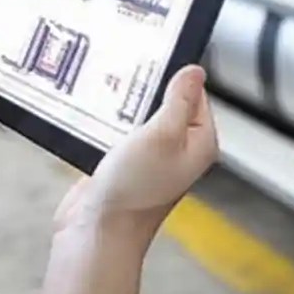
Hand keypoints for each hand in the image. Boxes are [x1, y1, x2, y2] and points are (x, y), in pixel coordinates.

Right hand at [54, 65, 217, 244]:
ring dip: (122, 105)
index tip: (153, 62)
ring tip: (107, 93)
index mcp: (198, 142)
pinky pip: (117, 130)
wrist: (97, 230)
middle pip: (165, 101)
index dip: (174, 77)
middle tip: (127, 74)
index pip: (194, 94)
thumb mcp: (162, 134)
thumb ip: (179, 100)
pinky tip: (94, 114)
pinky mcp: (122, 162)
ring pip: (138, 115)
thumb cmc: (134, 190)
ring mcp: (149, 157)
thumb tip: (194, 71)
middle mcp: (177, 149)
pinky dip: (106, 121)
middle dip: (145, 88)